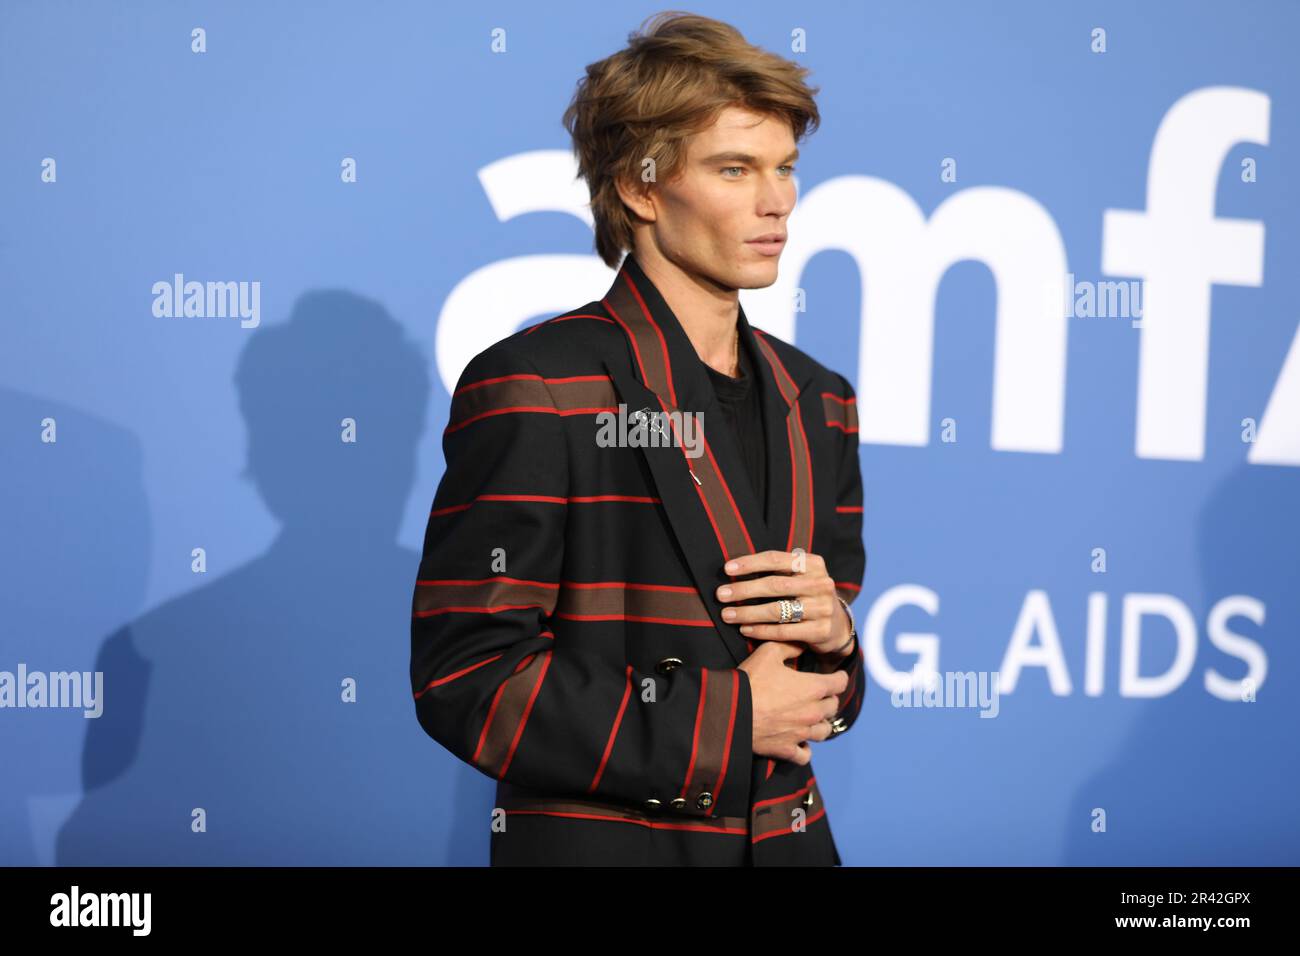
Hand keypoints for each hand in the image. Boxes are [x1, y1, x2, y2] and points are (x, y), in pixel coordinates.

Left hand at [717, 549, 853, 667]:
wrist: (838, 626)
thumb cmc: (808, 596)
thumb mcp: (800, 577)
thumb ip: (777, 570)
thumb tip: (734, 568)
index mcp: (813, 564)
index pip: (776, 559)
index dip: (750, 563)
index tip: (727, 569)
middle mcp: (821, 583)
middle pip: (775, 584)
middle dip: (744, 589)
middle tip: (721, 594)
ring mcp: (823, 608)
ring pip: (778, 610)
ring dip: (748, 613)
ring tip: (727, 615)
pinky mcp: (821, 631)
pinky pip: (784, 631)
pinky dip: (761, 631)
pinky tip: (745, 629)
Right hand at [739, 640, 848, 764]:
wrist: (729, 711)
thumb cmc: (750, 680)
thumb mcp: (769, 652)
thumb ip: (790, 647)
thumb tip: (802, 645)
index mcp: (812, 688)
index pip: (840, 683)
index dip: (839, 677)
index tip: (836, 676)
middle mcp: (812, 713)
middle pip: (833, 707)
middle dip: (828, 699)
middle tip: (819, 694)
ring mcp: (801, 733)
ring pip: (824, 731)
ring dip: (820, 723)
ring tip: (811, 718)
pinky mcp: (786, 749)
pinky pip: (805, 755)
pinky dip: (805, 748)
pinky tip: (799, 741)